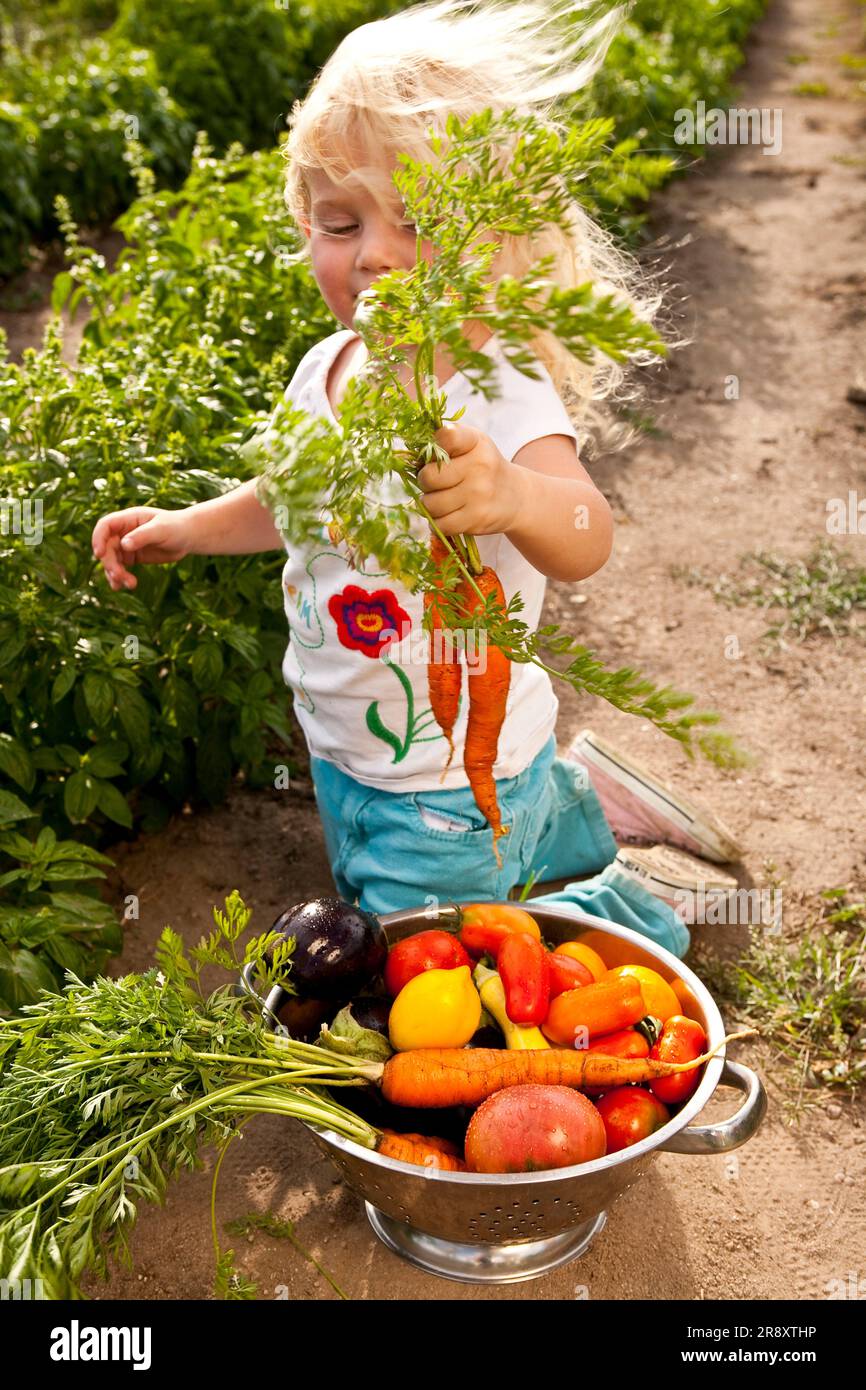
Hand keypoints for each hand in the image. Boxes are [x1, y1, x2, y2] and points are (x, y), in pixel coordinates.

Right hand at [91, 506, 190, 590]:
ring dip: (115, 574)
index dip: (98, 538)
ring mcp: (126, 545)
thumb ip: (142, 536)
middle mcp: (123, 532)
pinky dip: (120, 578)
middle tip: (120, 576)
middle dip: (110, 563)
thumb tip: (124, 545)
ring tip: (129, 584)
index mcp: (128, 519)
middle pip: (107, 548)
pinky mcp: (132, 557)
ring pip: (112, 560)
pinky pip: (120, 568)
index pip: (105, 526)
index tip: (99, 554)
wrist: (187, 537)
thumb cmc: (176, 527)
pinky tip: (125, 586)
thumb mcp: (161, 530)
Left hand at [417, 421, 523, 536]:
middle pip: (428, 477)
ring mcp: (479, 494)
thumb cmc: (482, 467)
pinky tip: (448, 514)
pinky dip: (439, 522)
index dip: (432, 447)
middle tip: (436, 483)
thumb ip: (443, 442)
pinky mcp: (476, 519)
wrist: (515, 497)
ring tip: (443, 500)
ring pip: (430, 504)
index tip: (437, 454)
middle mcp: (480, 466)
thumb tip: (405, 456)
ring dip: (431, 505)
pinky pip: (440, 525)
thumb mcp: (471, 444)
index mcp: (475, 441)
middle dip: (426, 482)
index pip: (445, 436)